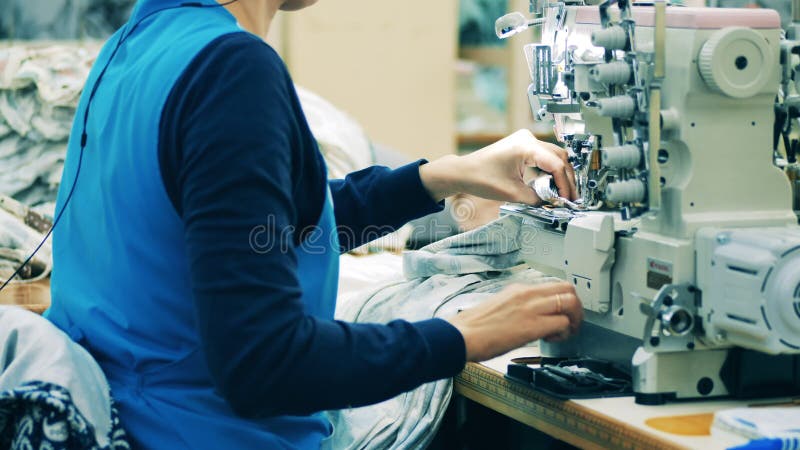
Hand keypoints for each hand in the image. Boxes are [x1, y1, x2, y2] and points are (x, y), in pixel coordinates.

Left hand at [419, 129, 576, 203]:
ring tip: (562, 193)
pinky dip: (550, 170)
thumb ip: (537, 199)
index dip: (565, 184)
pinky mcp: (522, 145)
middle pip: (559, 157)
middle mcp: (527, 139)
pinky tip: (551, 184)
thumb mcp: (513, 194)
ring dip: (559, 174)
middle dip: (566, 179)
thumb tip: (554, 203)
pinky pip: (544, 156)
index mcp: (526, 146)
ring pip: (554, 156)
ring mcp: (525, 140)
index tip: (567, 199)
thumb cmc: (481, 178)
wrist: (464, 172)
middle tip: (570, 198)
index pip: (556, 165)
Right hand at [446, 282, 582, 361]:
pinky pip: (562, 324)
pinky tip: (552, 340)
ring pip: (570, 303)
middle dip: (575, 306)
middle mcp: (526, 294)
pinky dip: (564, 333)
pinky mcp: (532, 326)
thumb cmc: (473, 327)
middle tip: (572, 321)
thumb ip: (516, 308)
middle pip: (567, 288)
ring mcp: (530, 308)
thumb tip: (527, 317)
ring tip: (565, 332)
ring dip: (574, 319)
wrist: (461, 336)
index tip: (561, 312)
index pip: (552, 285)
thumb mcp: (498, 308)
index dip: (562, 299)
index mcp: (517, 289)